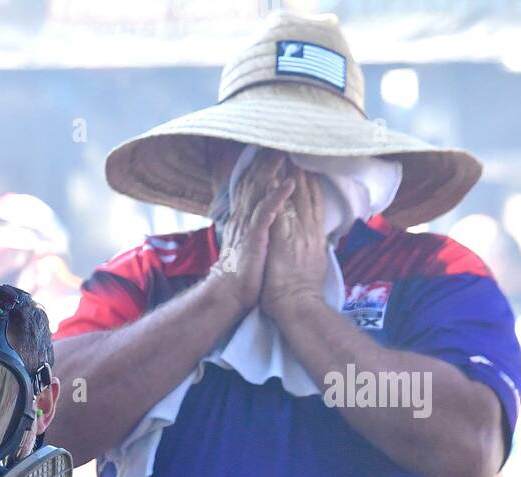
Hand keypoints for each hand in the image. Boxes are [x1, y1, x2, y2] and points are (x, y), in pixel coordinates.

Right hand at [207, 150, 294, 314]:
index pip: (252, 186)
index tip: (272, 148)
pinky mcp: (254, 237)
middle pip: (254, 181)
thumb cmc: (243, 273)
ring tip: (285, 151)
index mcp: (245, 219)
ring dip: (273, 170)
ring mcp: (249, 226)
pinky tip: (290, 183)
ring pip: (260, 191)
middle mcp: (244, 217)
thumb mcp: (248, 243)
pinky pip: (267, 212)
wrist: (230, 294)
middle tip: (278, 138)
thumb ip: (254, 227)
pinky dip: (278, 196)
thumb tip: (261, 217)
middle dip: (266, 160)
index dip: (261, 167)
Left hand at [260, 169, 328, 321]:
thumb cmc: (301, 290)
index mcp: (315, 236)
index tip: (306, 164)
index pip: (314, 203)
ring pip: (298, 198)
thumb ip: (312, 247)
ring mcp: (299, 234)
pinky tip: (274, 180)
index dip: (310, 182)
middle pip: (308, 194)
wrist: (298, 306)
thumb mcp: (312, 263)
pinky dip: (278, 196)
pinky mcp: (286, 241)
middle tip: (296, 149)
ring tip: (287, 155)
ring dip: (292, 176)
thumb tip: (314, 240)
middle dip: (302, 171)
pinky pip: (282, 212)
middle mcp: (309, 231)